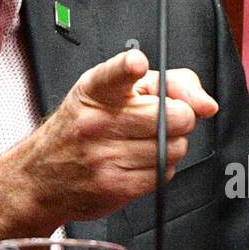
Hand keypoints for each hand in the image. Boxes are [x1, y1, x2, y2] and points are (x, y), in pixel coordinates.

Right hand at [0, 48, 218, 238]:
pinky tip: (137, 161)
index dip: (128, 67)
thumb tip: (207, 104)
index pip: (114, 73)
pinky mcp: (115, 185)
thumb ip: (168, 84)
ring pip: (174, 147)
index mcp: (97, 89)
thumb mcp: (115, 91)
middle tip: (160, 119)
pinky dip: (159, 168)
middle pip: (174, 116)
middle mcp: (98, 120)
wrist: (41, 174)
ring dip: (170, 145)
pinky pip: (164, 173)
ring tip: (142, 142)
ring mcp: (105, 155)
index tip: (135, 64)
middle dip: (179, 118)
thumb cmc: (83, 127)